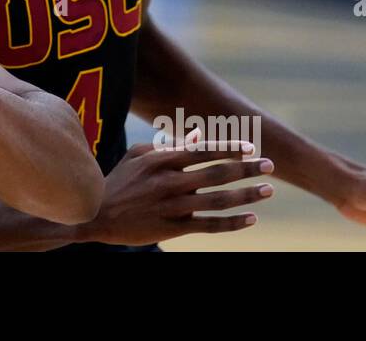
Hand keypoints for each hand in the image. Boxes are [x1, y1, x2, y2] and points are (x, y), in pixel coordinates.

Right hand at [80, 138, 274, 245]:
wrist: (96, 214)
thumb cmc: (118, 180)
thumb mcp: (138, 156)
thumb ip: (169, 146)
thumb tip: (198, 137)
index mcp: (162, 159)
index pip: (204, 150)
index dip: (231, 148)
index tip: (251, 147)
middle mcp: (169, 181)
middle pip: (217, 173)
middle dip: (248, 169)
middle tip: (270, 165)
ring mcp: (171, 206)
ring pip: (217, 200)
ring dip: (247, 195)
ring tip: (267, 191)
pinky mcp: (171, 228)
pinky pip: (208, 226)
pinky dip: (232, 222)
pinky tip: (250, 219)